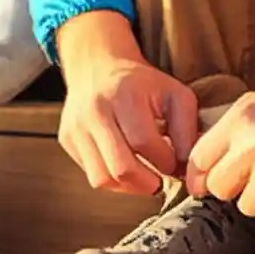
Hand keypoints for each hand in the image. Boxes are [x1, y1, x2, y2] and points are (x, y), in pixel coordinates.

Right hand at [56, 12, 197, 194]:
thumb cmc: (142, 84)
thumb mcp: (175, 95)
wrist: (97, 67)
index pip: (144, 144)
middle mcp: (94, 112)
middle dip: (147, 183)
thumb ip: (187, 130)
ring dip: (128, 186)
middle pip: (121, 168)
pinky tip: (125, 164)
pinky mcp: (67, 140)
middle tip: (160, 181)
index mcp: (123, 96)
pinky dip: (112, 178)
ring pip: (102, 179)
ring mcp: (76, 127)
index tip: (175, 163)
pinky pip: (91, 174)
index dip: (166, 162)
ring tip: (143, 177)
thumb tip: (185, 169)